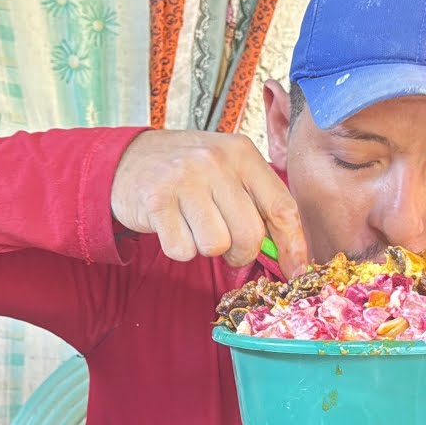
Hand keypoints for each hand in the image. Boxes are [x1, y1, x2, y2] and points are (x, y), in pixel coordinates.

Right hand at [111, 130, 308, 275]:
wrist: (128, 159)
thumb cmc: (189, 173)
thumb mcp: (228, 171)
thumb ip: (258, 202)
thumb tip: (290, 254)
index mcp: (242, 154)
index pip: (282, 207)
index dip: (293, 246)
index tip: (297, 271)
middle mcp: (216, 162)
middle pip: (250, 235)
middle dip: (241, 253)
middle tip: (226, 245)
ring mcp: (184, 179)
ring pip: (216, 245)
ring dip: (207, 249)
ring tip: (195, 228)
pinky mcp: (156, 201)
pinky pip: (183, 250)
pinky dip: (180, 249)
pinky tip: (174, 227)